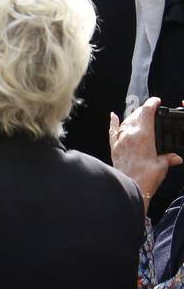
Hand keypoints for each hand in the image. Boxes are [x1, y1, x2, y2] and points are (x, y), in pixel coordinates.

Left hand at [110, 98, 180, 212]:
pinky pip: (112, 131)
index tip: (156, 101)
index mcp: (144, 136)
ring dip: (133, 116)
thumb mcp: (162, 166)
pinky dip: (113, 123)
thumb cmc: (145, 177)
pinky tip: (113, 116)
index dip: (152, 103)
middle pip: (136, 115)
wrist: (129, 187)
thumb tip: (175, 158)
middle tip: (151, 110)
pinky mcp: (114, 148)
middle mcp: (130, 135)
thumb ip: (168, 158)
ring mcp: (120, 141)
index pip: (147, 112)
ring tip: (139, 115)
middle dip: (144, 110)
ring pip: (125, 122)